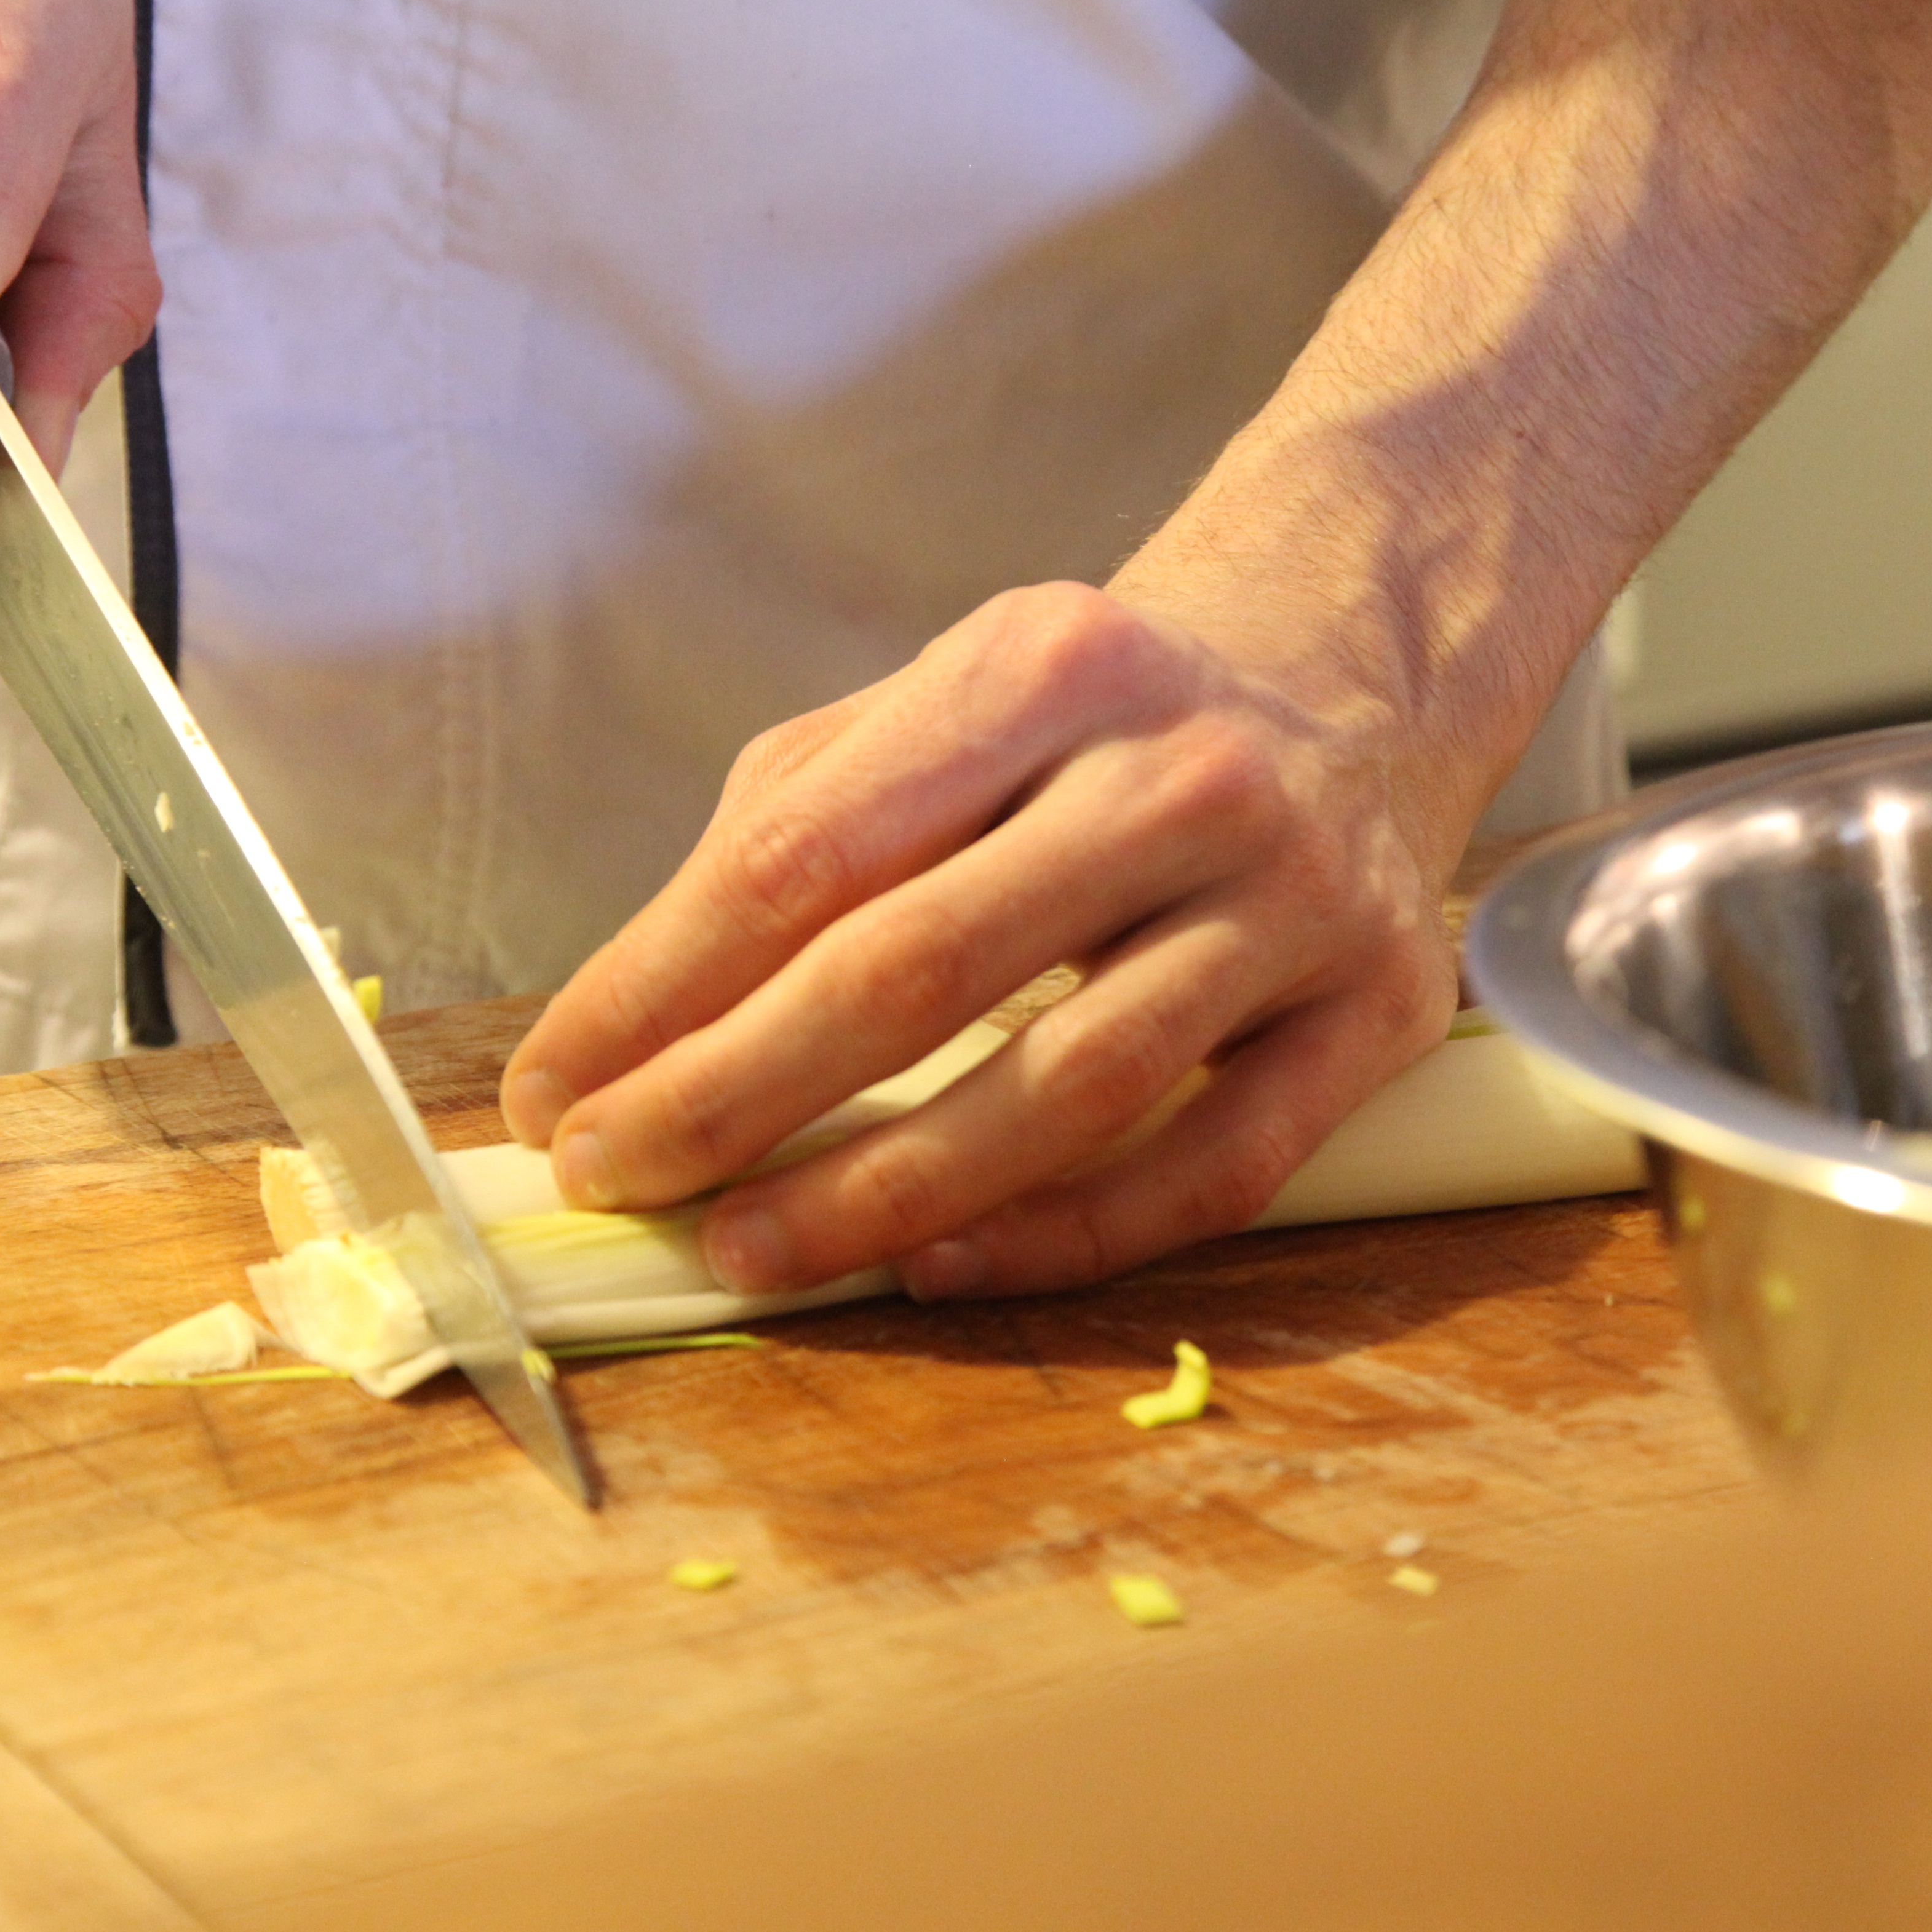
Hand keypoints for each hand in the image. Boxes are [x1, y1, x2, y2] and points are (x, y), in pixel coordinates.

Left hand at [500, 0, 1931, 1302]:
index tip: (553, 1088)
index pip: (810, 850)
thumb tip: (613, 1036)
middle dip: (737, 1093)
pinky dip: (1065, 1236)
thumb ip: (780, 842)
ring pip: (1072, 1085)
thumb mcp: (935, 715)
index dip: (658, 987)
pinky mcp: (1378, 1014)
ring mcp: (1299, 898)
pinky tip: (936, 1268)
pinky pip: (1211, 1167)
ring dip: (883, 1190)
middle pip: (922, 964)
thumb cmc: (1091, 729)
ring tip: (748, 1249)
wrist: (1349, 683)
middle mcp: (1186, 771)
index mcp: (1049, 663)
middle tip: (617, 1177)